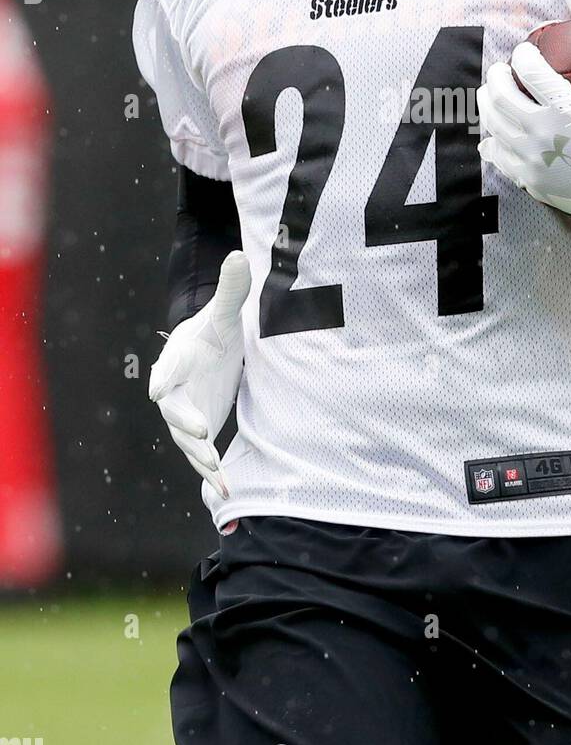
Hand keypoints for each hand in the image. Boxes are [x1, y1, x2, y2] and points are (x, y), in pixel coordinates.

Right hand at [148, 250, 251, 497]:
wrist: (215, 354)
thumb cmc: (216, 332)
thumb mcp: (226, 313)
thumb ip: (231, 289)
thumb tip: (238, 253)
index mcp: (177, 359)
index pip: (167, 368)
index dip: (163, 377)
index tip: (158, 389)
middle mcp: (175, 392)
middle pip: (173, 410)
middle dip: (184, 422)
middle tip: (200, 431)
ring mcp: (186, 416)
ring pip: (187, 440)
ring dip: (200, 455)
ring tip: (216, 468)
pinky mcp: (201, 433)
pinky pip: (204, 457)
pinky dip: (214, 474)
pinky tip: (228, 491)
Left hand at [476, 26, 570, 243]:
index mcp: (567, 109)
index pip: (529, 71)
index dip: (523, 56)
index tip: (525, 52)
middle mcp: (542, 134)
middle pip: (500, 96)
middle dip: (496, 77)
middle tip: (500, 70)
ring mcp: (532, 159)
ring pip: (493, 124)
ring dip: (487, 103)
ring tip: (491, 93)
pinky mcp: (529, 180)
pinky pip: (498, 156)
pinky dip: (491, 140)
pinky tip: (494, 133)